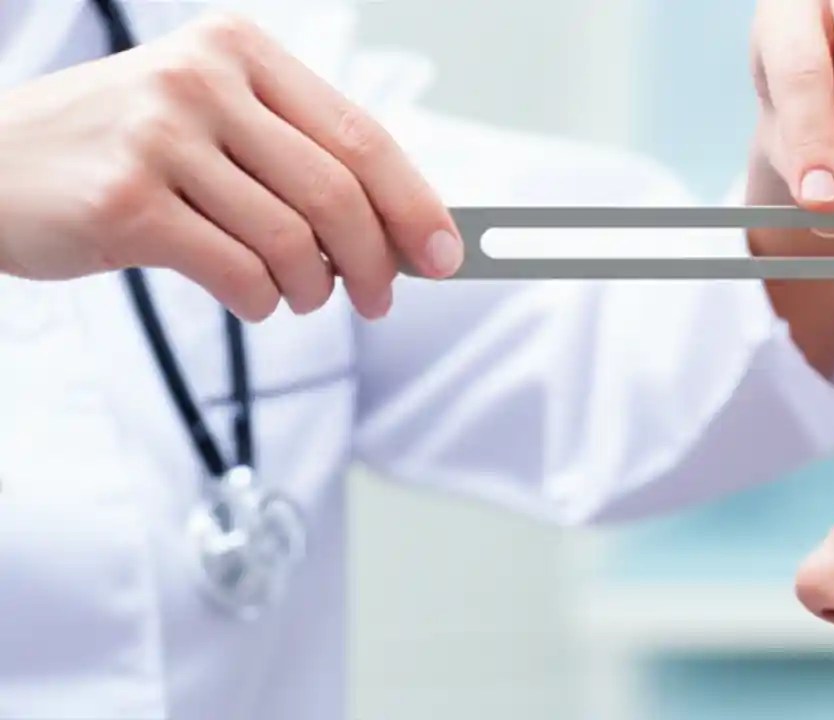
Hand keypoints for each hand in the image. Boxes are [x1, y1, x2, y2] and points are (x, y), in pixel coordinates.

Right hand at [0, 12, 462, 321]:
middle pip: (337, 193)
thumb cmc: (116, 146)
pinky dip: (262, 302)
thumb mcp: (205, 115)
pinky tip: (254, 299)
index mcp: (237, 50)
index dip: (415, 202)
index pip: (360, 135)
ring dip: (312, 290)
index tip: (448, 253)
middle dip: (377, 263)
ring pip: (292, 242)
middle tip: (379, 299)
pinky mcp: (127, 202)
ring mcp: (160, 137)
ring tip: (300, 297)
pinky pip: (239, 273)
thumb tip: (395, 226)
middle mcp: (202, 80)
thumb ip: (292, 155)